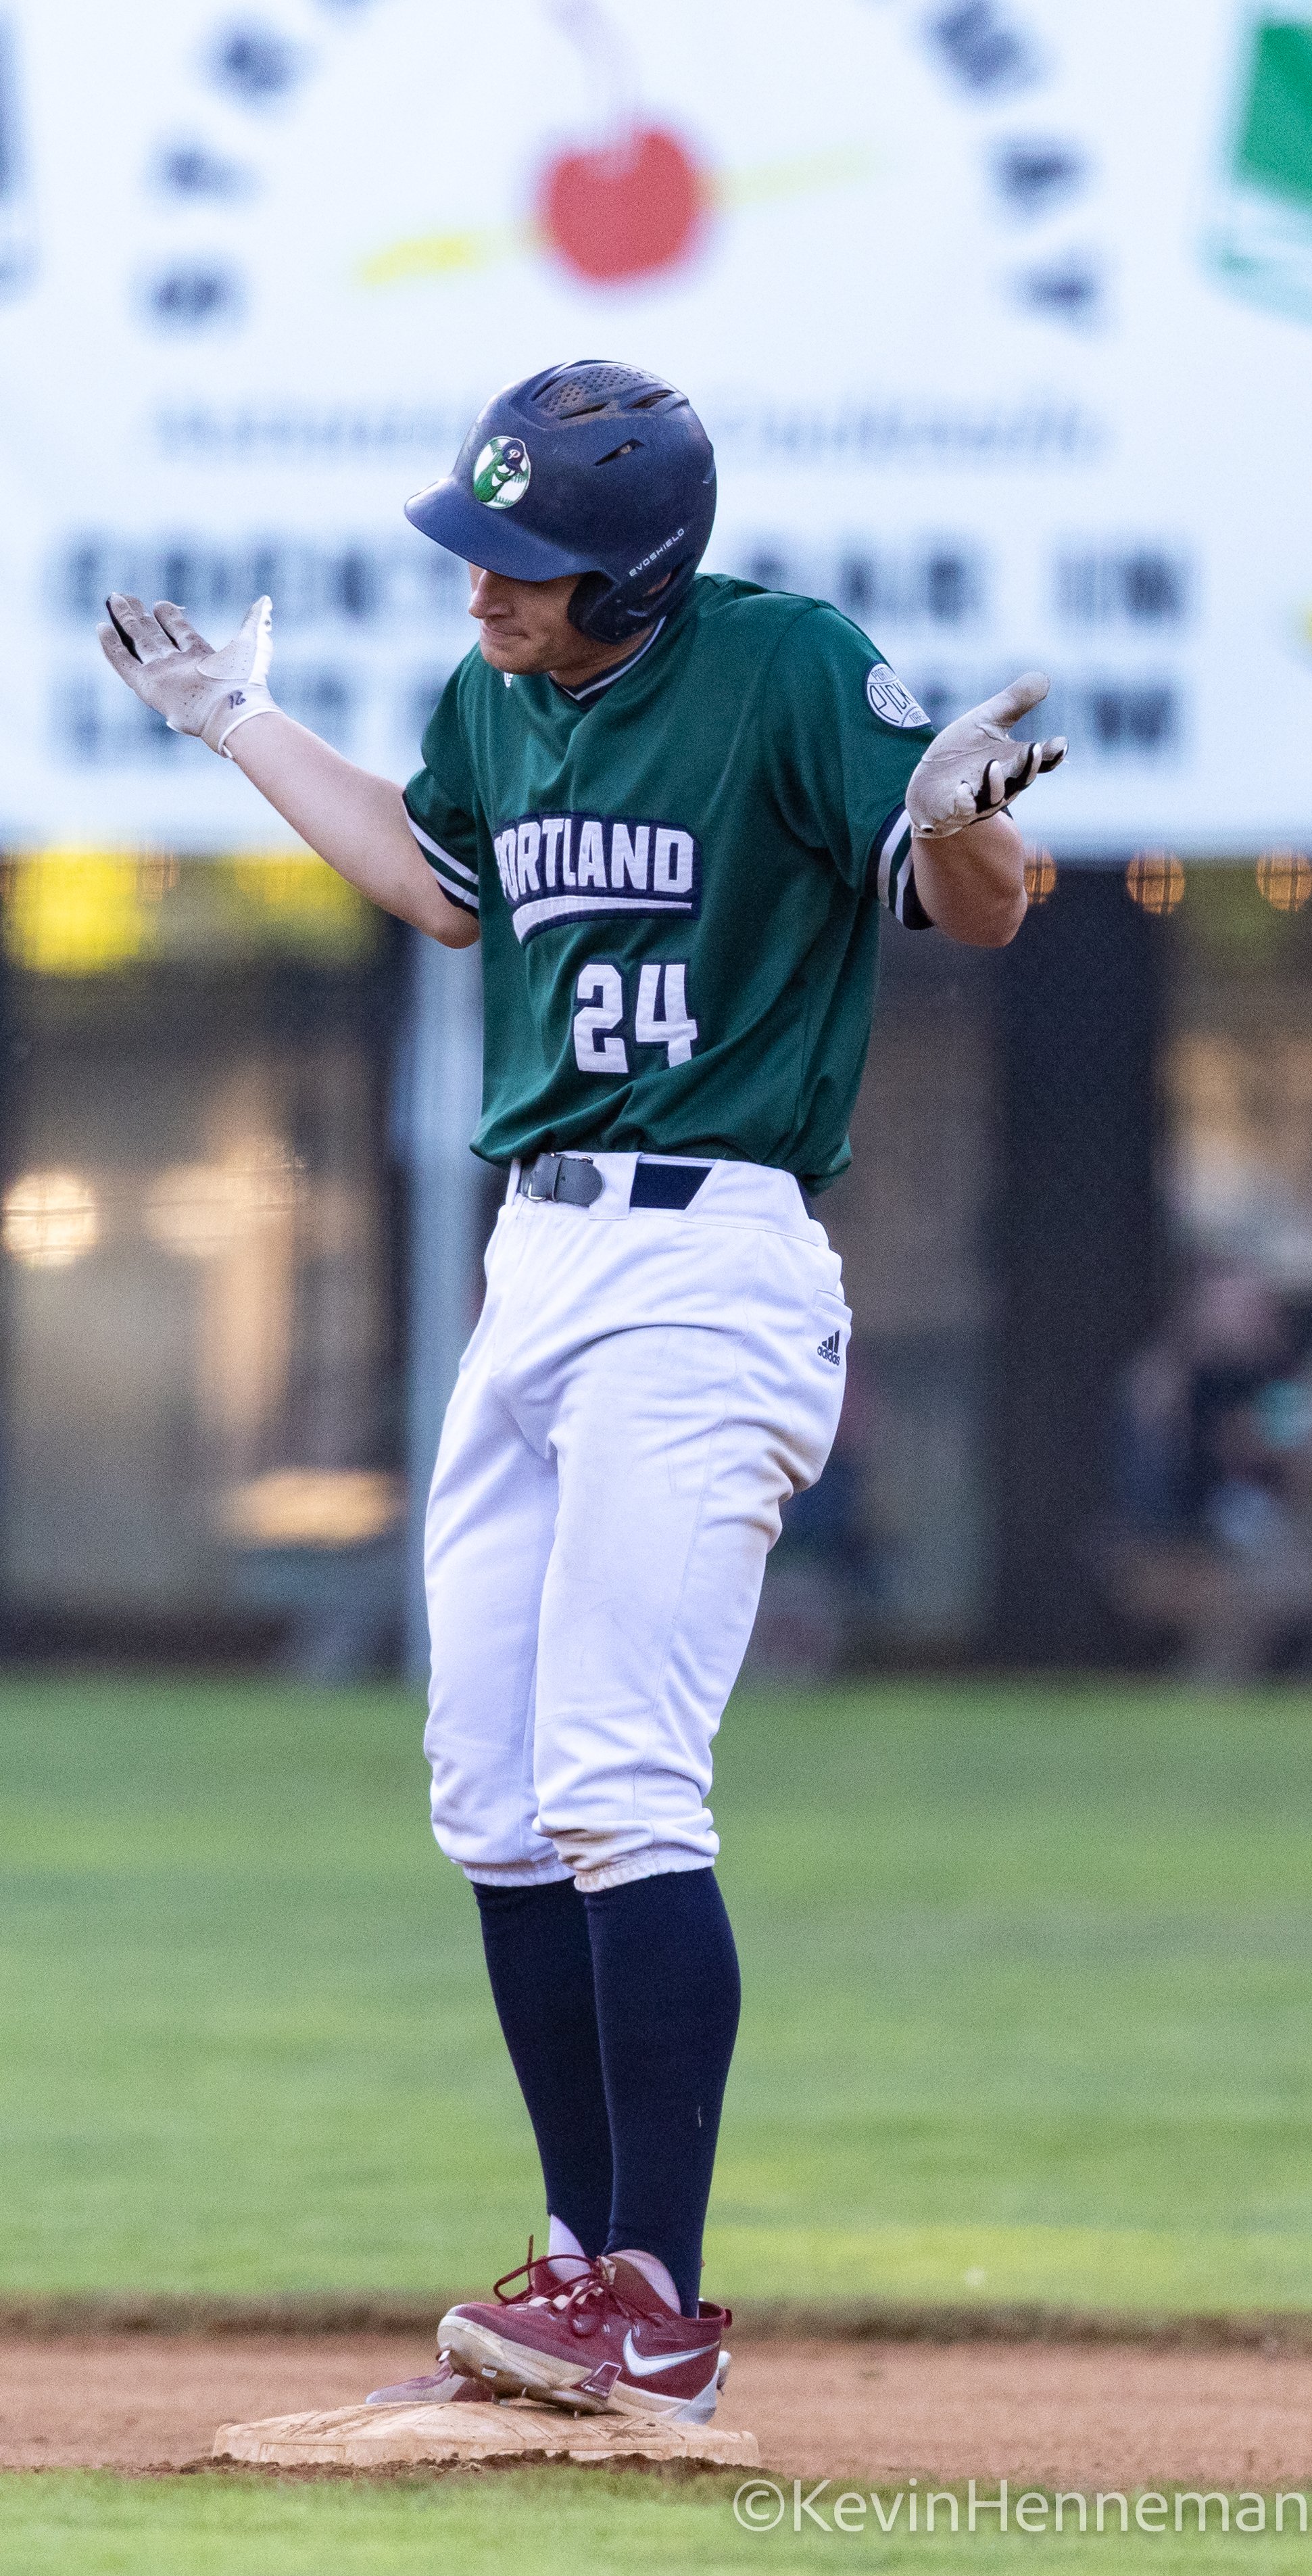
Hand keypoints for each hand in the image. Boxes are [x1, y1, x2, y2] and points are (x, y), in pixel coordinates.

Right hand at [97, 593, 276, 757]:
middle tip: (124, 596)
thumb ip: (255, 621)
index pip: (181, 633)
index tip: (160, 604)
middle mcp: (180, 666)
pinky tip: (101, 627)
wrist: (234, 710)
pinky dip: (112, 646)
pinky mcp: (148, 686)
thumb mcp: (254, 644)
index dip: (171, 617)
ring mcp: (164, 674)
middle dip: (141, 615)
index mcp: (202, 659)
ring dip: (128, 619)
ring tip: (115, 599)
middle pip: (156, 635)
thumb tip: (264, 601)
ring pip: (140, 641)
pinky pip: (124, 663)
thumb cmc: (246, 681)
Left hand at [906, 672, 1066, 839]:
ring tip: (991, 764)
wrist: (928, 781)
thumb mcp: (987, 720)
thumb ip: (1015, 702)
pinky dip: (964, 801)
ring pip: (993, 796)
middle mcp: (1002, 784)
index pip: (1040, 761)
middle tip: (1035, 749)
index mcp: (1014, 762)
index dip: (1052, 754)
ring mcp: (979, 800)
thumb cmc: (963, 751)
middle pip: (1020, 778)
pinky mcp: (954, 809)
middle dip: (1027, 766)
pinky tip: (962, 789)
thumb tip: (1044, 678)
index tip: (1060, 743)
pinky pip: (962, 809)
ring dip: (995, 783)